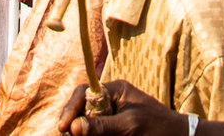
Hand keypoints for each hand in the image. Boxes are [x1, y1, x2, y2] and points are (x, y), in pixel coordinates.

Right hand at [58, 80, 186, 135]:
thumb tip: (74, 128)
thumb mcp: (130, 125)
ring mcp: (111, 117)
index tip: (64, 127)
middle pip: (81, 110)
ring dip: (82, 133)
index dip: (72, 108)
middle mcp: (109, 102)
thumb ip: (103, 126)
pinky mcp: (113, 131)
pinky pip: (97, 133)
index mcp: (114, 90)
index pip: (84, 93)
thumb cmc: (158, 127)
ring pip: (86, 125)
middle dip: (73, 124)